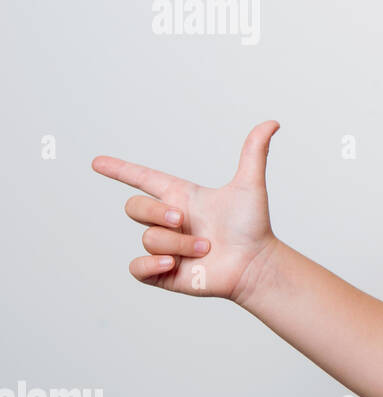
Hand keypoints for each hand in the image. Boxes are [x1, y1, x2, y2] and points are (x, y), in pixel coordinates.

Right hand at [91, 121, 281, 304]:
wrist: (256, 264)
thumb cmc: (253, 227)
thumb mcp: (249, 186)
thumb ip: (254, 153)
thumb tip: (271, 123)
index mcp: (181, 197)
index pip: (143, 179)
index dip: (120, 170)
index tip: (97, 162)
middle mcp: (169, 221)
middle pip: (134, 208)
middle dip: (157, 214)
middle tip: (185, 221)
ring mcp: (165, 248)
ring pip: (147, 238)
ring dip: (177, 244)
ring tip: (205, 249)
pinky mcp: (162, 273)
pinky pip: (136, 267)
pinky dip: (151, 264)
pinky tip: (174, 266)